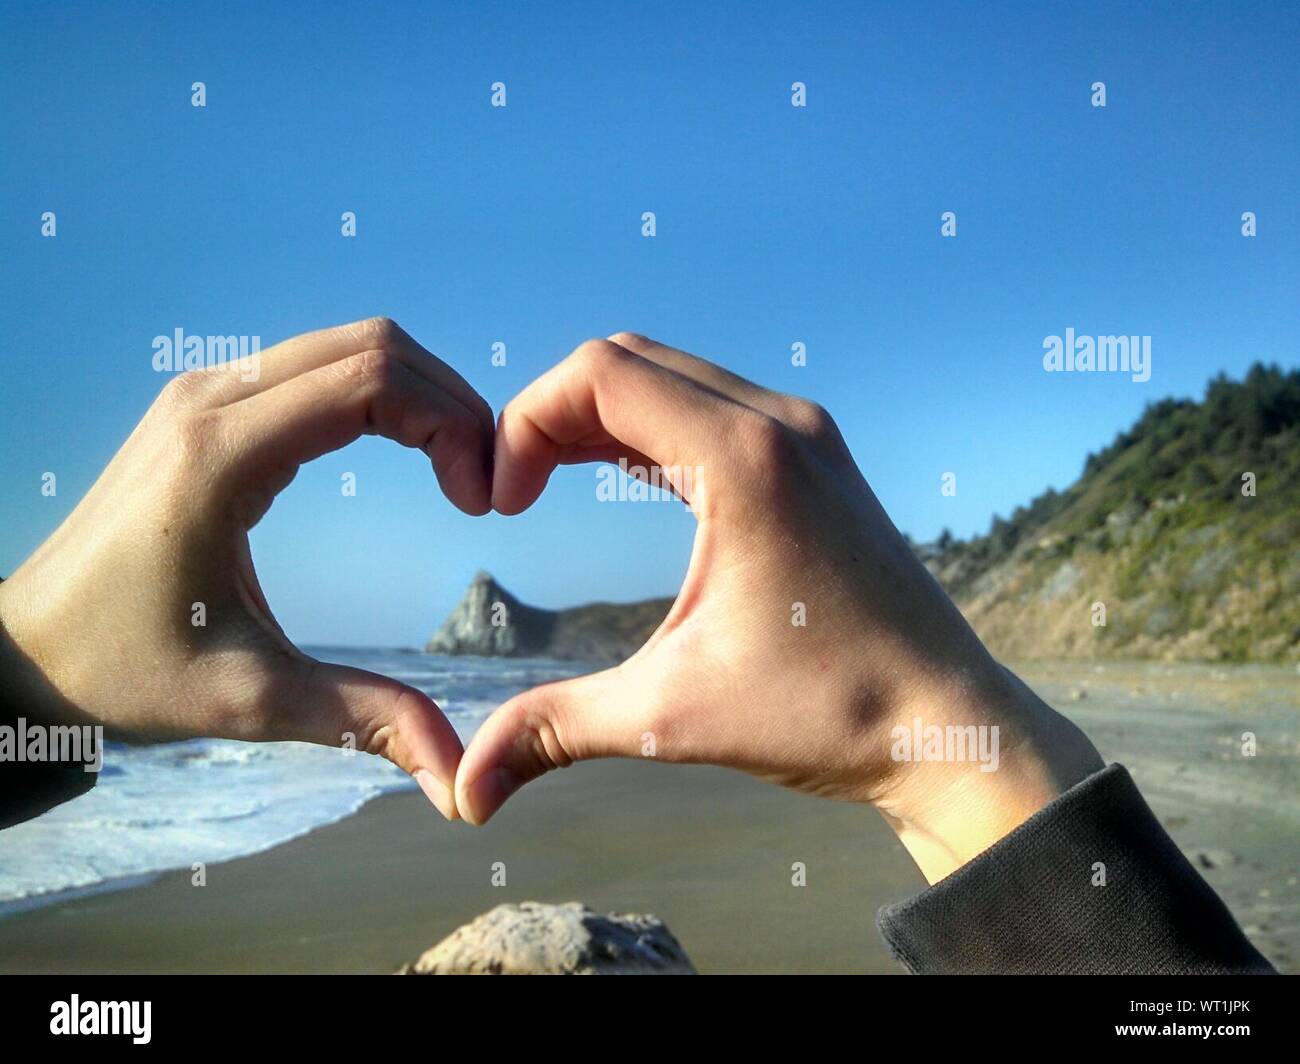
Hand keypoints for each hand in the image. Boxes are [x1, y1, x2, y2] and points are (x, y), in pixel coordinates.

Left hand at [0, 317, 491, 819]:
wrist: (24, 649)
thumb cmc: (126, 671)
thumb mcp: (251, 700)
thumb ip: (363, 721)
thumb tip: (458, 782)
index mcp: (221, 456)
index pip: (371, 379)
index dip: (450, 425)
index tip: (477, 502)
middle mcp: (210, 400)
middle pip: (372, 344)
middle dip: (450, 402)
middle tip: (483, 482)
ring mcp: (204, 393)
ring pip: (348, 345)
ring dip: (419, 394)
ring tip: (456, 468)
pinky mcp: (206, 405)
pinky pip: (317, 365)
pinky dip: (380, 394)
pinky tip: (404, 451)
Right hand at [456, 334, 1102, 879]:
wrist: (948, 726)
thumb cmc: (829, 713)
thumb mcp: (672, 717)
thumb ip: (557, 729)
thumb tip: (465, 794)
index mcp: (744, 460)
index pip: (599, 373)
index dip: (524, 422)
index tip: (503, 504)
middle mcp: (779, 425)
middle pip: (629, 360)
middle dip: (552, 413)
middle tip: (513, 489)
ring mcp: (805, 436)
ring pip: (671, 377)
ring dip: (599, 416)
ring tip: (546, 481)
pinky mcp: (815, 461)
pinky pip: (709, 410)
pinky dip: (648, 429)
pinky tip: (616, 479)